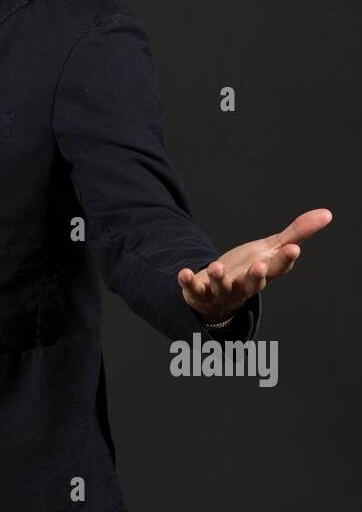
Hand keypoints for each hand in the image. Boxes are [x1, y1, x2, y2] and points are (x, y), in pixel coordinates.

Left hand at [177, 208, 332, 322]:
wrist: (217, 298)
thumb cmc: (249, 269)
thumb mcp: (271, 249)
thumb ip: (297, 233)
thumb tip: (327, 213)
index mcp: (264, 273)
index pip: (278, 268)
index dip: (285, 260)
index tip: (294, 249)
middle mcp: (245, 286)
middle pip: (253, 284)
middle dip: (256, 276)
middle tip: (259, 266)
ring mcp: (222, 291)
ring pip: (222, 287)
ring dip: (220, 278)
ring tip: (217, 266)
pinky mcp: (199, 293)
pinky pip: (193, 289)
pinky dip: (187, 282)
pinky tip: (182, 272)